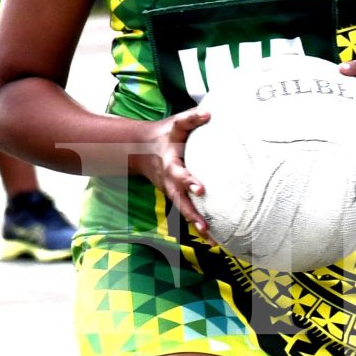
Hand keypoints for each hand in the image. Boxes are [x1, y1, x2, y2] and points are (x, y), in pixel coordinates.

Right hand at [135, 108, 214, 241]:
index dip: (189, 181)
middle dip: (192, 215)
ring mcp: (172, 193)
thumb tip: (210, 112)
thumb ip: (191, 118)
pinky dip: (198, 226)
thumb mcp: (175, 124)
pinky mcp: (177, 198)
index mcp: (170, 165)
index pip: (179, 174)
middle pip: (180, 202)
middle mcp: (170, 183)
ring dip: (197, 226)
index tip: (200, 188)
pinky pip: (187, 213)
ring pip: (184, 212)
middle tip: (205, 227)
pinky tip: (213, 240)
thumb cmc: (165, 135)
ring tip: (213, 242)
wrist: (141, 150)